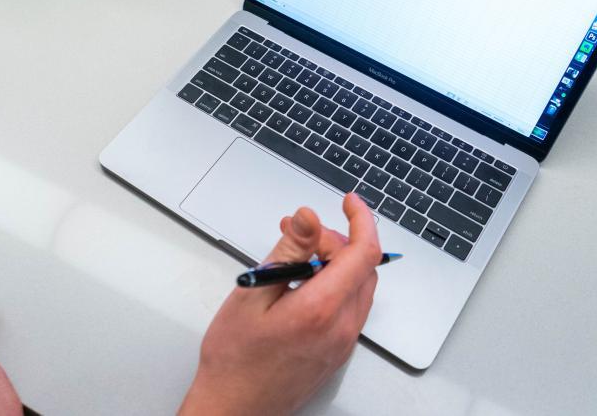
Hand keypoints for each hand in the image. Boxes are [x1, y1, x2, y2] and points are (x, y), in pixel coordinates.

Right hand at [179, 192, 380, 414]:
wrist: (233, 408)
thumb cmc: (234, 358)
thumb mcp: (252, 292)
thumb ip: (287, 251)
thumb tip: (309, 217)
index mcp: (321, 309)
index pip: (363, 252)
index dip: (361, 219)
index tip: (349, 202)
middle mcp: (341, 328)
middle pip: (362, 267)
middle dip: (336, 240)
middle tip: (299, 232)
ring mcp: (343, 343)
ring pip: (358, 286)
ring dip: (335, 262)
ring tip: (295, 257)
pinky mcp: (338, 352)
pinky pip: (349, 306)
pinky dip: (334, 284)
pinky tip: (302, 283)